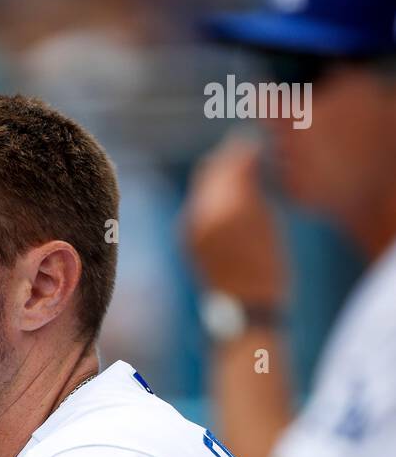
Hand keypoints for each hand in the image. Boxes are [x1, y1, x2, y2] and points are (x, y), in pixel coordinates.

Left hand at [182, 139, 287, 306]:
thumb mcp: (269, 222)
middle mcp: (204, 215)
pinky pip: (198, 204)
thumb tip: (247, 158)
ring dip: (220, 176)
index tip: (258, 145)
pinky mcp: (186, 237)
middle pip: (213, 168)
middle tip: (248, 154)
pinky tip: (229, 202)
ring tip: (241, 177)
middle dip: (229, 159)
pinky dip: (212, 197)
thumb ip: (253, 187)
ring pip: (202, 185)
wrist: (244, 311)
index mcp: (231, 209)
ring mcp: (191, 227)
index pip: (234, 161)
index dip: (246, 150)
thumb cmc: (268, 269)